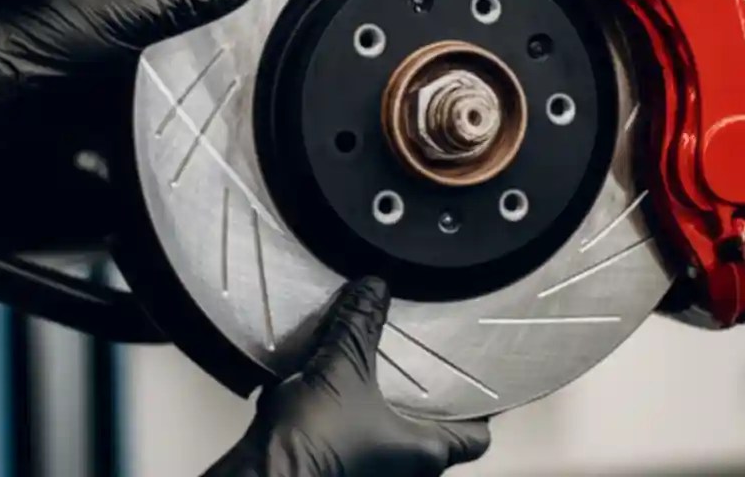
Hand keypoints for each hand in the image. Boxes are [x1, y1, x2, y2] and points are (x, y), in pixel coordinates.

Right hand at [206, 277, 490, 476]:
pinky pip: (360, 442)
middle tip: (427, 364)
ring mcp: (374, 475)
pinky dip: (356, 420)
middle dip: (431, 402)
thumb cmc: (315, 440)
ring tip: (381, 368)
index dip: (483, 409)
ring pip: (396, 439)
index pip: (478, 438)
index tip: (482, 382)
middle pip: (437, 436)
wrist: (261, 475)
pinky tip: (338, 389)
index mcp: (426, 453)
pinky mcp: (341, 470)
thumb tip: (374, 287)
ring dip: (389, 410)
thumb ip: (360, 324)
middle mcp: (407, 472)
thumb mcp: (343, 367)